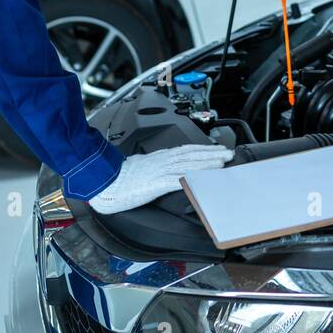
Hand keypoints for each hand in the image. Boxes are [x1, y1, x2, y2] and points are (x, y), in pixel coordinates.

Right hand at [88, 144, 234, 213]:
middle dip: (212, 154)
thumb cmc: (118, 177)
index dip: (204, 149)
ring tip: (223, 162)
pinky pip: (179, 179)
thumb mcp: (139, 167)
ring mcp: (160, 170)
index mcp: (159, 157)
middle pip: (192, 154)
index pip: (186, 150)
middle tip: (228, 153)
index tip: (217, 149)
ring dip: (208, 162)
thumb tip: (163, 169)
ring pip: (189, 164)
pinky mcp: (156, 183)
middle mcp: (162, 160)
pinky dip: (193, 177)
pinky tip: (203, 178)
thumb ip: (153, 166)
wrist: (104, 182)